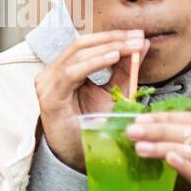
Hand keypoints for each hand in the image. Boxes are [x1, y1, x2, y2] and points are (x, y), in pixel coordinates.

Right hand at [34, 29, 148, 171]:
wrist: (78, 156)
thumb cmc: (91, 127)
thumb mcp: (114, 92)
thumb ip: (125, 69)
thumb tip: (142, 43)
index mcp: (63, 71)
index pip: (86, 44)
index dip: (112, 36)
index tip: (138, 35)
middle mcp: (51, 75)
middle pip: (80, 45)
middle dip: (111, 39)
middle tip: (136, 38)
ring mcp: (47, 86)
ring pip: (75, 55)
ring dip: (106, 48)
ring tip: (129, 46)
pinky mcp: (49, 98)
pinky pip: (70, 74)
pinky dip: (92, 63)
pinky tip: (112, 58)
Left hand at [125, 112, 190, 190]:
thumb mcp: (187, 153)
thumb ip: (171, 140)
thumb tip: (139, 127)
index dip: (166, 118)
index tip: (140, 120)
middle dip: (161, 131)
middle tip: (133, 132)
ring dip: (168, 148)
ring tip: (142, 148)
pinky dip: (187, 167)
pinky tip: (170, 159)